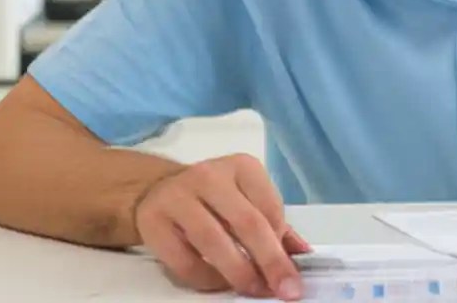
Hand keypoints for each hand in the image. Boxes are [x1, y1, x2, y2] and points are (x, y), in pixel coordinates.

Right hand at [133, 154, 311, 299]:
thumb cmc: (213, 198)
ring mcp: (178, 197)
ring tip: (254, 289)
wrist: (157, 190)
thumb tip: (302, 254)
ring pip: (214, 241)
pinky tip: (219, 284)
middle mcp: (210, 176)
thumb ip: (275, 225)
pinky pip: (184, 260)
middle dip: (270, 261)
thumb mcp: (247, 200)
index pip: (270, 207)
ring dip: (239, 272)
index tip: (291, 270)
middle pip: (247, 223)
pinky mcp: (153, 222)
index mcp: (242, 168)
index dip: (281, 242)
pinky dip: (206, 279)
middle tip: (285, 289)